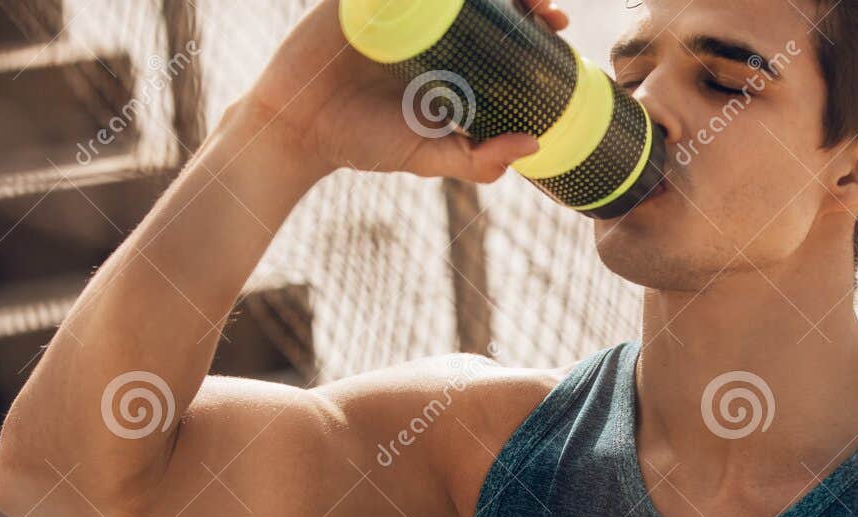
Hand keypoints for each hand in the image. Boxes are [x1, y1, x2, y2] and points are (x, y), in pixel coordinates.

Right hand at [245, 0, 569, 183]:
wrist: (301, 129)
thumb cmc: (366, 144)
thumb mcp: (429, 158)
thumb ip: (478, 160)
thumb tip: (534, 146)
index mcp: (451, 61)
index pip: (502, 33)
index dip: (532, 23)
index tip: (556, 24)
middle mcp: (430, 29)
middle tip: (539, 2)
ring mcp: (397, 9)